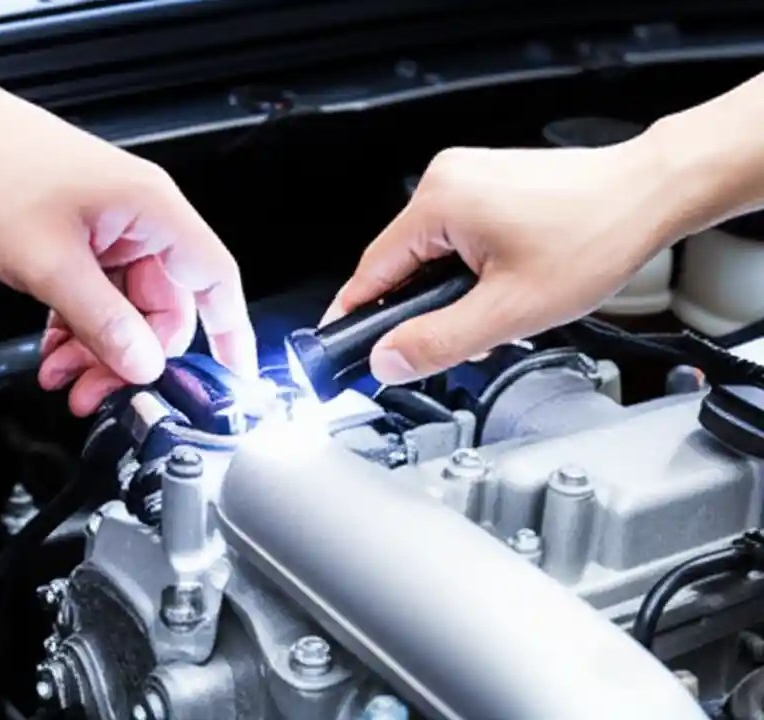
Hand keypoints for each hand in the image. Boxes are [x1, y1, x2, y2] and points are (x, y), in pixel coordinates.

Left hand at [0, 78, 256, 414]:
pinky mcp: (79, 234)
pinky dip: (77, 326)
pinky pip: (95, 293)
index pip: (215, 279)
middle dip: (129, 356)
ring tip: (62, 375)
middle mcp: (139, 216)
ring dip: (95, 348)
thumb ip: (102, 320)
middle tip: (92, 390)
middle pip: (163, 306)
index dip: (231, 335)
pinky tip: (54, 349)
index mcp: (152, 209)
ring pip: (123, 308)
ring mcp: (108, 225)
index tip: (231, 383)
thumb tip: (144, 362)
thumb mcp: (49, 262)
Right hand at [327, 140, 677, 383]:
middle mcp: (444, 180)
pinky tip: (504, 283)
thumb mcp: (511, 311)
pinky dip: (469, 269)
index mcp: (437, 202)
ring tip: (494, 309)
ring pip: (429, 253)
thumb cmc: (596, 233)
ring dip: (448, 290)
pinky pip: (454, 236)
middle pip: (400, 264)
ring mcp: (466, 177)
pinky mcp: (487, 184)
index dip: (355, 318)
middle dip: (419, 308)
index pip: (370, 273)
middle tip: (451, 341)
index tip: (339, 347)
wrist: (651, 194)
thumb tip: (387, 361)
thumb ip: (438, 342)